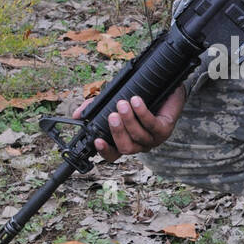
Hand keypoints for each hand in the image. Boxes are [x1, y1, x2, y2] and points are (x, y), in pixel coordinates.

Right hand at [72, 84, 186, 161]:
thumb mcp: (113, 100)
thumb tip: (77, 115)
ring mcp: (153, 139)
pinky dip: (142, 113)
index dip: (104, 151)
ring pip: (138, 137)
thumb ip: (95, 107)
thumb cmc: (138, 98)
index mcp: (126, 141)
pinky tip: (136, 101)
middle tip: (112, 115)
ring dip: (129, 120)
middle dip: (117, 132)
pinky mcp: (165, 130)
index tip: (96, 140)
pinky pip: (152, 125)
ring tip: (123, 103)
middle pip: (126, 148)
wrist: (166, 88)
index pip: (113, 155)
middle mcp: (139, 144)